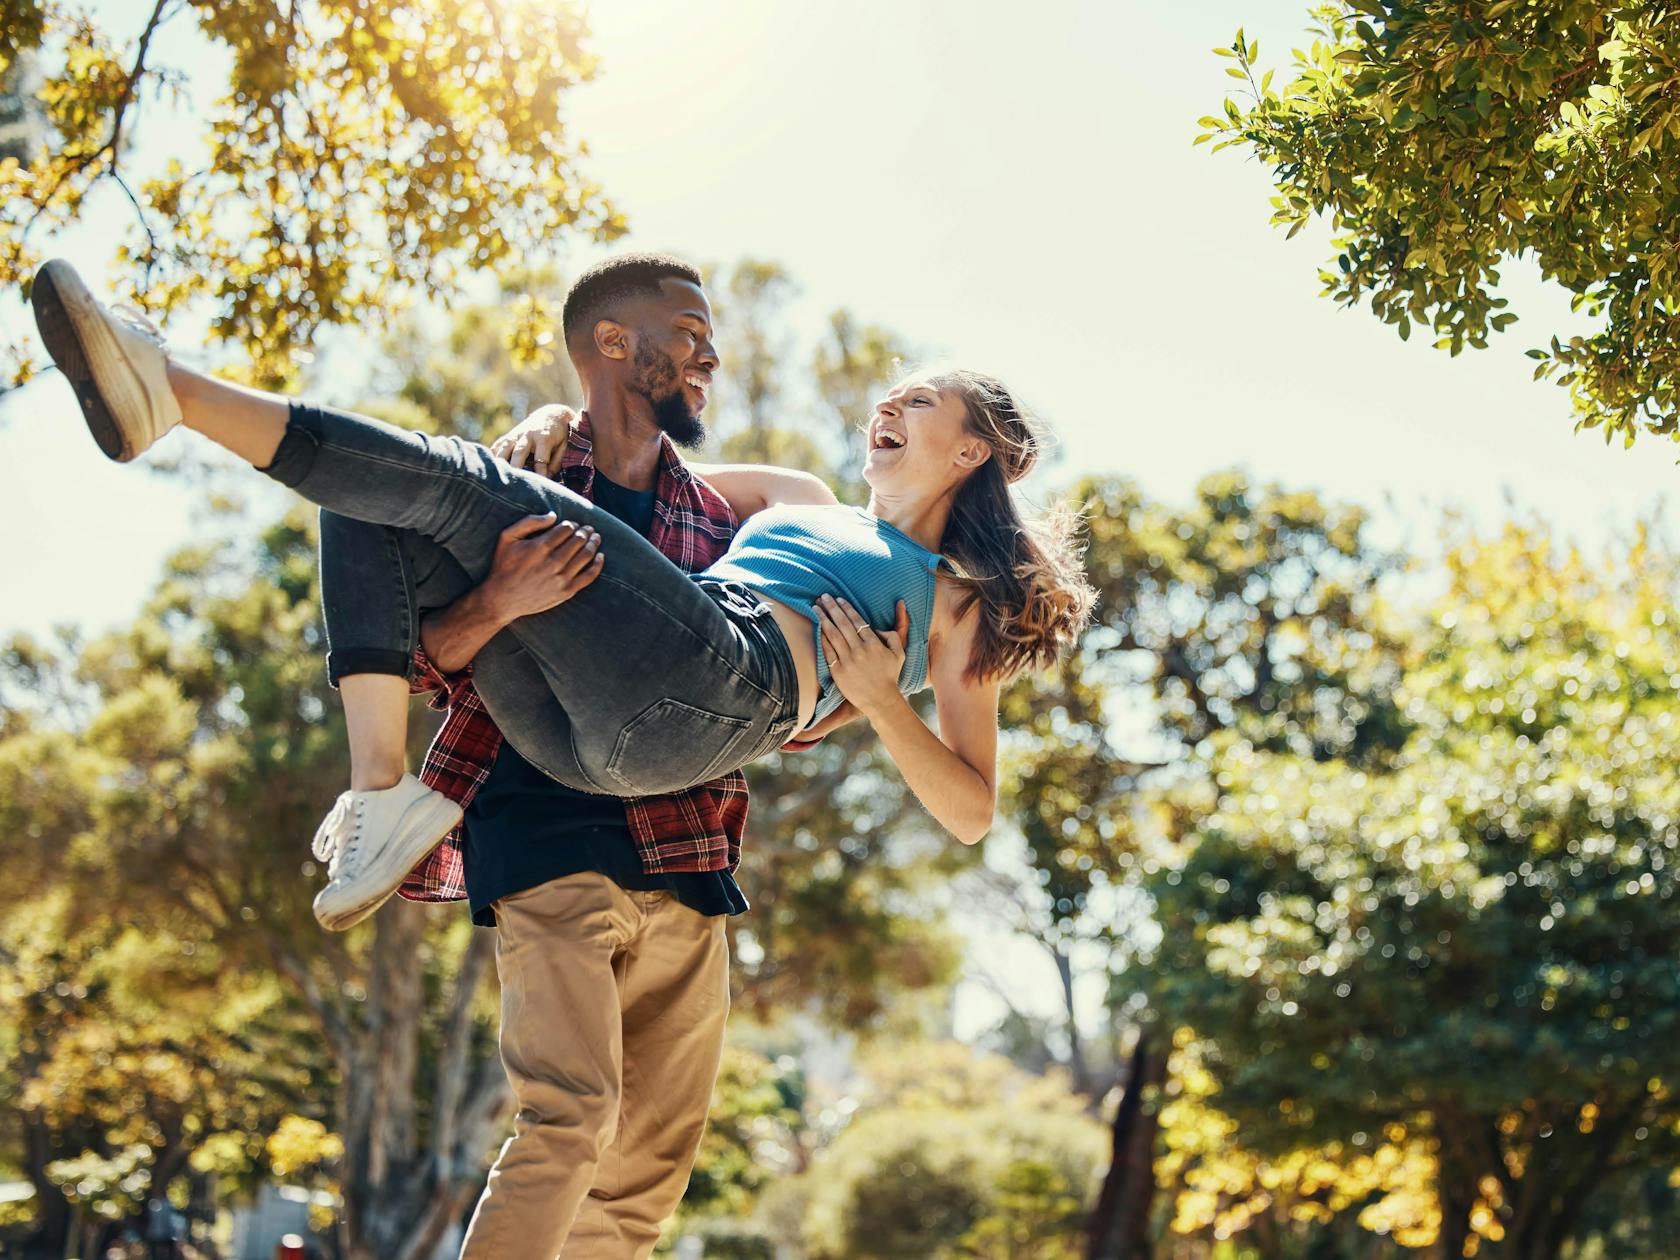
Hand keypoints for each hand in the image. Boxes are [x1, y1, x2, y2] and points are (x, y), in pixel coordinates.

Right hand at [482, 512, 603, 621]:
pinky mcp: (567, 591)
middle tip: (589, 528)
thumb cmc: (504, 565)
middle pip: (579, 540)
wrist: (502, 599)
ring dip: (594, 543)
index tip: (572, 525)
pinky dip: (597, 564)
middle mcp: (553, 562)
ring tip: (595, 537)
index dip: (572, 524)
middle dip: (586, 531)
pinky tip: (600, 556)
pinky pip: (589, 576)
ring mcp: (562, 578)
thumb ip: (529, 522)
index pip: (567, 528)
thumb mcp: (507, 538)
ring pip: (586, 555)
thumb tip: (553, 515)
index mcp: (540, 546)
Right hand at [490, 403, 576, 475]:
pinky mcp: (509, 435)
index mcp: (544, 438)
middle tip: (513, 480)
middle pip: (519, 452)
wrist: (550, 415)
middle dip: (515, 466)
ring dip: (499, 460)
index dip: (540, 473)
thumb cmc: (559, 435)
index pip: (541, 459)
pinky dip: (492, 454)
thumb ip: (555, 462)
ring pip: (505, 447)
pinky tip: (488, 465)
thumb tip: (546, 478)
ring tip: (496, 474)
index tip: (538, 484)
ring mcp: (516, 434)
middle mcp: (528, 435)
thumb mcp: (563, 446)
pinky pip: (498, 445)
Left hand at [815, 596, 908, 718]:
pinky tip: (817, 628)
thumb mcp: (899, 653)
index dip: (846, 608)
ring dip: (823, 619)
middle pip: (842, 624)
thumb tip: (884, 621)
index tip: (838, 599)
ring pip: (832, 635)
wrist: (880, 700)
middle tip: (823, 596)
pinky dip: (822, 638)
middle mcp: (860, 650)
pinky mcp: (838, 671)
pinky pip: (828, 651)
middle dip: (832, 608)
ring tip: (816, 607)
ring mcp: (848, 661)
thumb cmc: (890, 675)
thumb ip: (894, 634)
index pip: (857, 620)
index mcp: (874, 644)